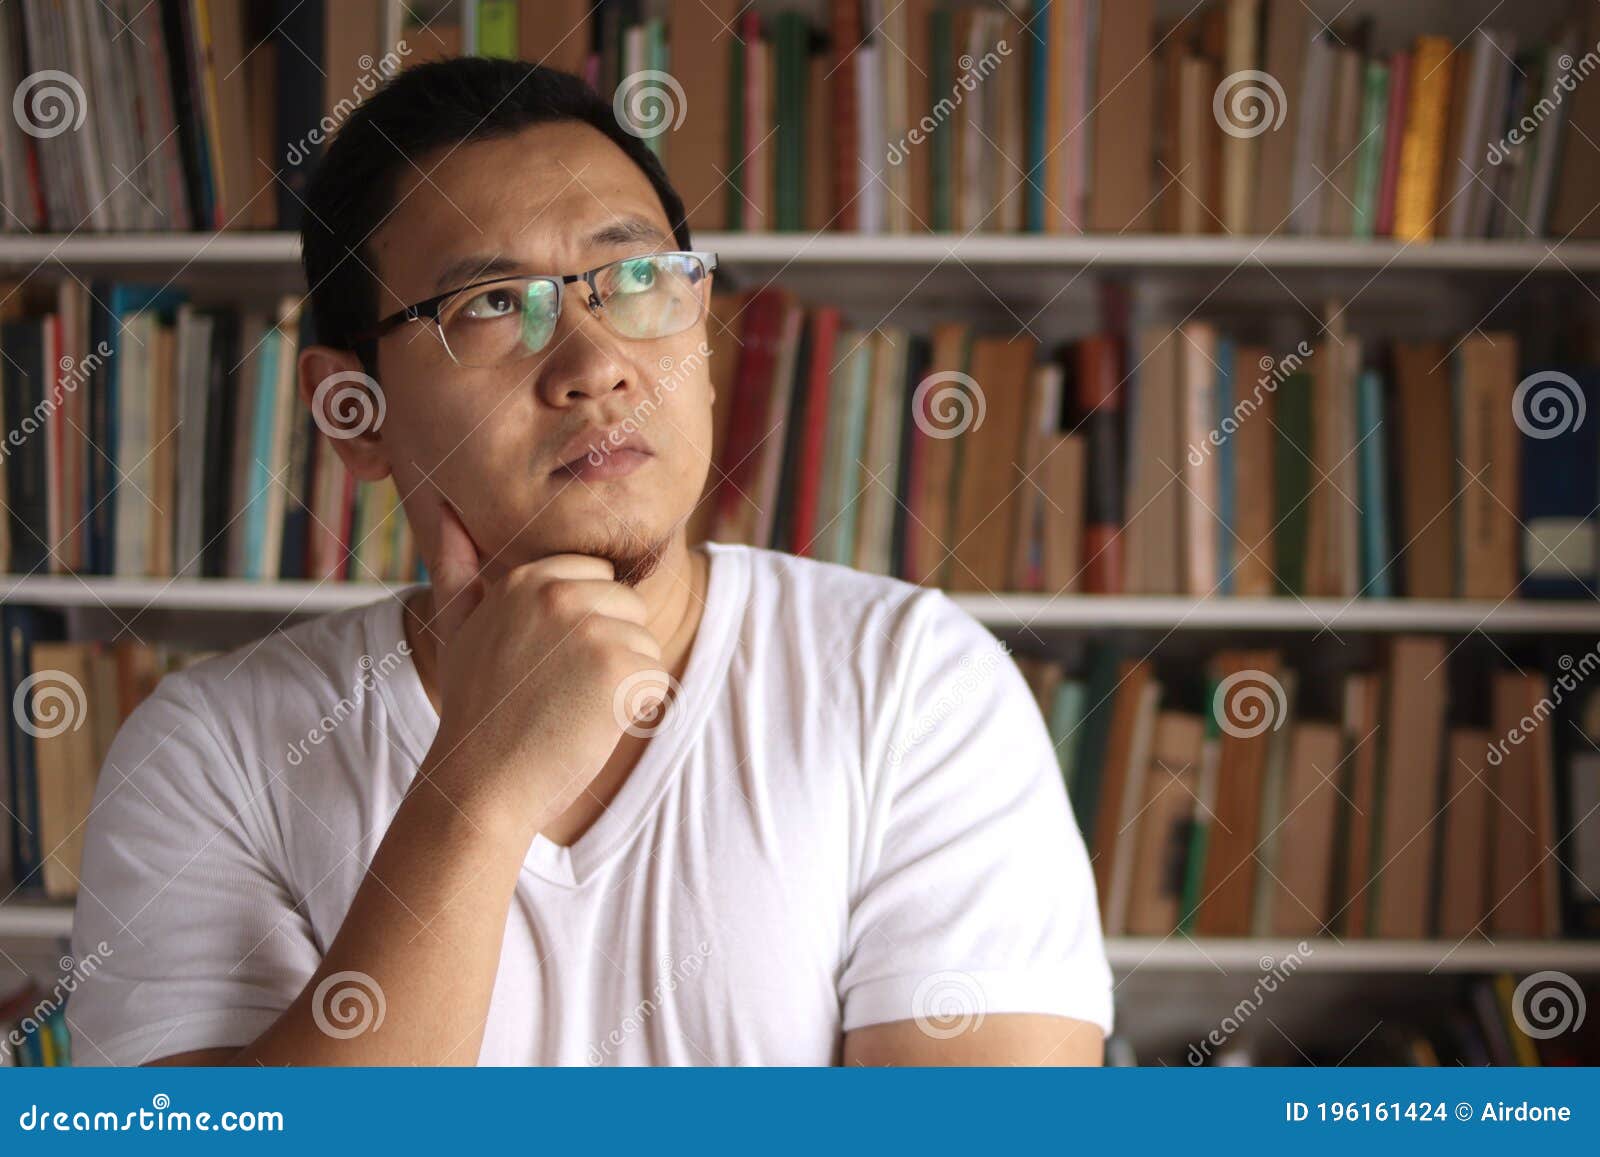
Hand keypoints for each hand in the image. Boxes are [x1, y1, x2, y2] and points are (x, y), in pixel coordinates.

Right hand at [419, 497, 666, 828]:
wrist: (480, 786)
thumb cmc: (475, 714)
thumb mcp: (455, 631)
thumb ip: (457, 570)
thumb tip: (448, 511)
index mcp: (524, 578)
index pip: (596, 577)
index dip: (585, 625)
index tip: (549, 664)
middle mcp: (556, 592)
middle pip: (627, 606)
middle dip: (608, 650)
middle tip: (559, 693)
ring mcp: (589, 627)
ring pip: (644, 643)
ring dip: (622, 683)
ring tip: (571, 709)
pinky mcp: (618, 666)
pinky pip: (655, 678)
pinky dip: (635, 710)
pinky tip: (589, 726)